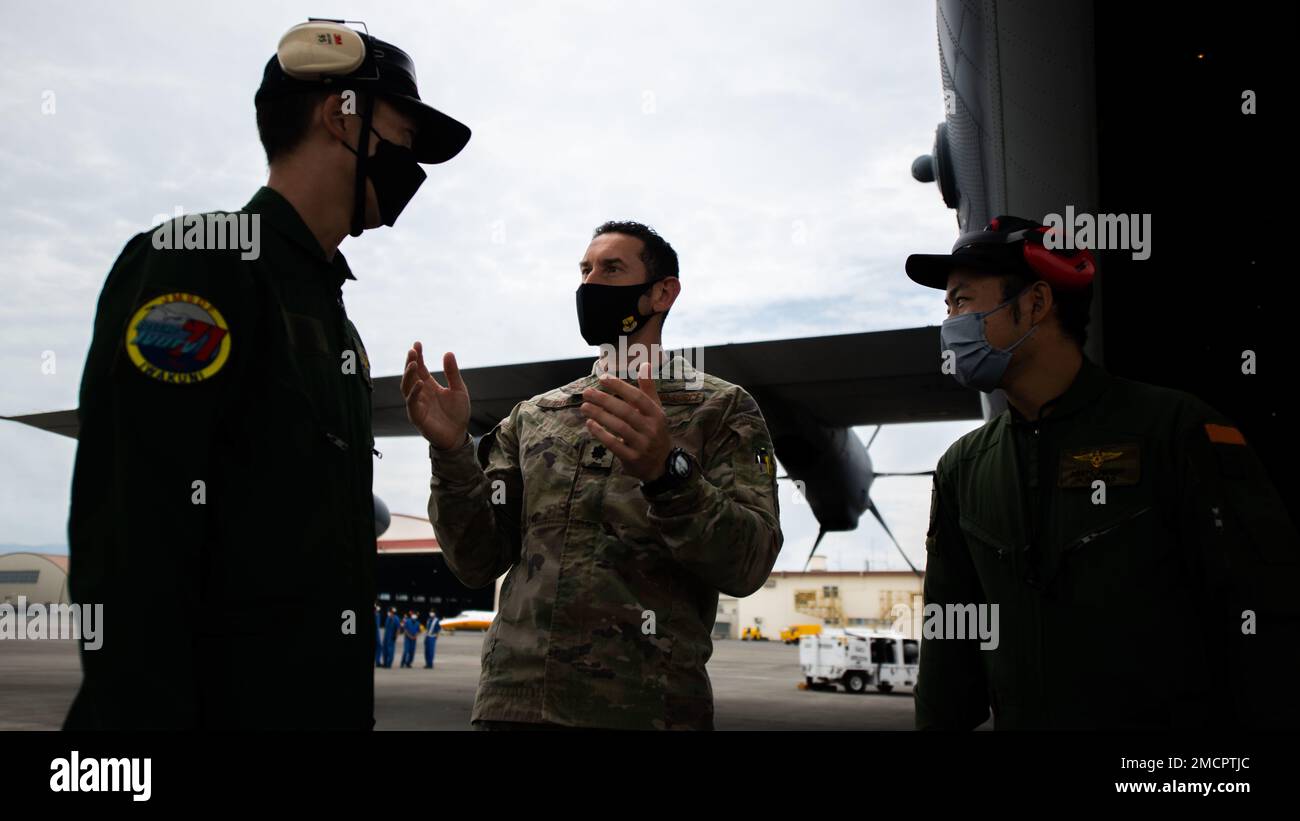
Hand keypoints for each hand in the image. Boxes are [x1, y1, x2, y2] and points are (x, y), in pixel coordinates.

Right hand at [401, 342, 470, 450]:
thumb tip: (448, 352)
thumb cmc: (457, 413)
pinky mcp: (417, 416)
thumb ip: (452, 373)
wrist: (458, 435)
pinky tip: (420, 383)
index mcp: (429, 385)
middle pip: (410, 375)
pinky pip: (412, 403)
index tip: (417, 344)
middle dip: (409, 362)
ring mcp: (417, 404)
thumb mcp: (458, 389)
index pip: (419, 368)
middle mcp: (420, 393)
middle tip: (412, 351)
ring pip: (406, 387)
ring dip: (408, 375)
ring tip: (413, 364)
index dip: (417, 356)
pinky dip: (414, 393)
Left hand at [580, 362, 671, 481]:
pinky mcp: (632, 458)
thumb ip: (648, 389)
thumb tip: (644, 364)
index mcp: (656, 414)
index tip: (602, 378)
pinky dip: (601, 433)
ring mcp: (642, 444)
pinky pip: (614, 444)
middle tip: (587, 392)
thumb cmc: (654, 431)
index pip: (638, 397)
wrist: (662, 464)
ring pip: (619, 427)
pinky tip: (589, 424)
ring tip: (584, 407)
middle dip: (604, 400)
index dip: (619, 386)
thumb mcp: (655, 410)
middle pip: (626, 411)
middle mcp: (651, 428)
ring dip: (600, 415)